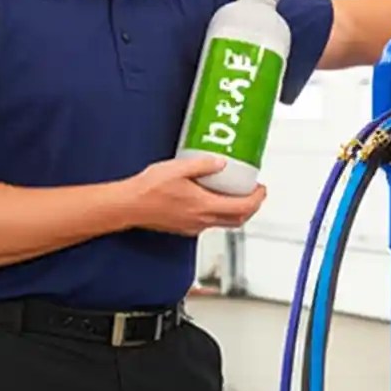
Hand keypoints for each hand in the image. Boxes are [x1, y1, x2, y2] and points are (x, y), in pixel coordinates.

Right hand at [119, 156, 266, 235]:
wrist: (128, 206)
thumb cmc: (148, 189)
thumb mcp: (178, 168)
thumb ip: (202, 165)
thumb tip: (220, 162)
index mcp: (203, 205)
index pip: (241, 208)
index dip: (257, 199)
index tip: (262, 189)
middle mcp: (201, 220)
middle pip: (237, 220)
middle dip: (251, 207)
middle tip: (254, 193)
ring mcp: (193, 226)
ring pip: (224, 223)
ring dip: (236, 211)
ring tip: (237, 195)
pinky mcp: (184, 228)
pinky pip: (209, 223)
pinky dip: (219, 213)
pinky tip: (213, 200)